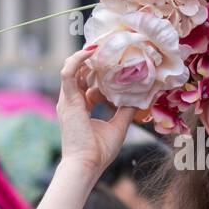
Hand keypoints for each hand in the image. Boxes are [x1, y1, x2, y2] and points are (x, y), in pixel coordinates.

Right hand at [56, 48, 142, 175]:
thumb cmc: (99, 151)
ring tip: (101, 43)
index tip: (120, 65)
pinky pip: (69, 73)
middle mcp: (73, 102)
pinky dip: (78, 60)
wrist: (86, 165)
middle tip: (110, 46)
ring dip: (86, 55)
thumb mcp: (119, 127)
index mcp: (82, 108)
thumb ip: (127, 110)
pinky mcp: (67, 100)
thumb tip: (141, 97)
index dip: (104, 75)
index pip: (90, 85)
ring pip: (73, 69)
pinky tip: (91, 51)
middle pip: (81, 74)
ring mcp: (68, 100)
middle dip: (94, 60)